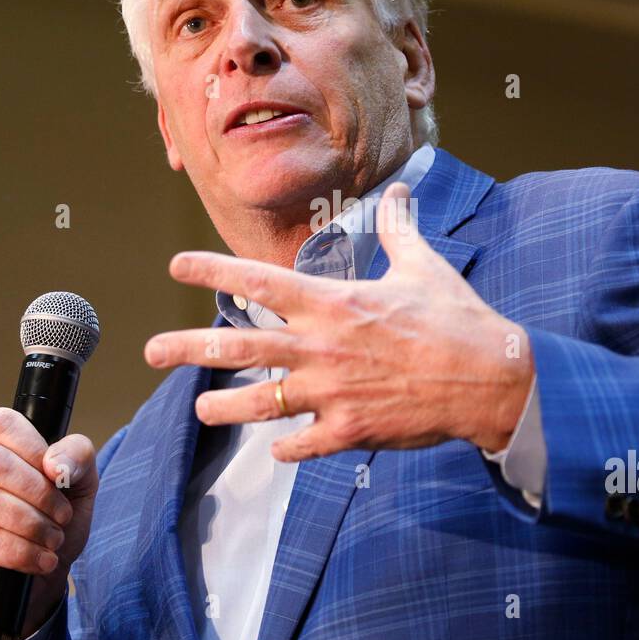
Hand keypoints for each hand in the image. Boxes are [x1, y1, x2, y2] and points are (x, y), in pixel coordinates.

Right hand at [0, 408, 98, 638]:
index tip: (60, 482)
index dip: (37, 452)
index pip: (5, 425)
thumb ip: (77, 456)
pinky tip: (37, 558)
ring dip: (31, 526)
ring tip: (52, 540)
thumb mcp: (78, 478)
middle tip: (61, 518)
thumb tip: (54, 465)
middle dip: (40, 496)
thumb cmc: (50, 514)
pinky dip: (17, 552)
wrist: (36, 571)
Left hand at [145, 182, 534, 461]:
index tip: (176, 264)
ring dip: (224, 406)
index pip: (257, 280)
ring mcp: (330, 393)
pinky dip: (286, 447)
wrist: (489, 379)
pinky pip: (302, 444)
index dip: (211, 270)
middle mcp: (320, 348)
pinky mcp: (349, 431)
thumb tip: (398, 189)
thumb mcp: (423, 265)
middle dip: (186, 347)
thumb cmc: (456, 319)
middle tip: (149, 350)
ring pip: (258, 403)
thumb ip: (398, 228)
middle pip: (238, 346)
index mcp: (333, 303)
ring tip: (202, 408)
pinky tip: (276, 450)